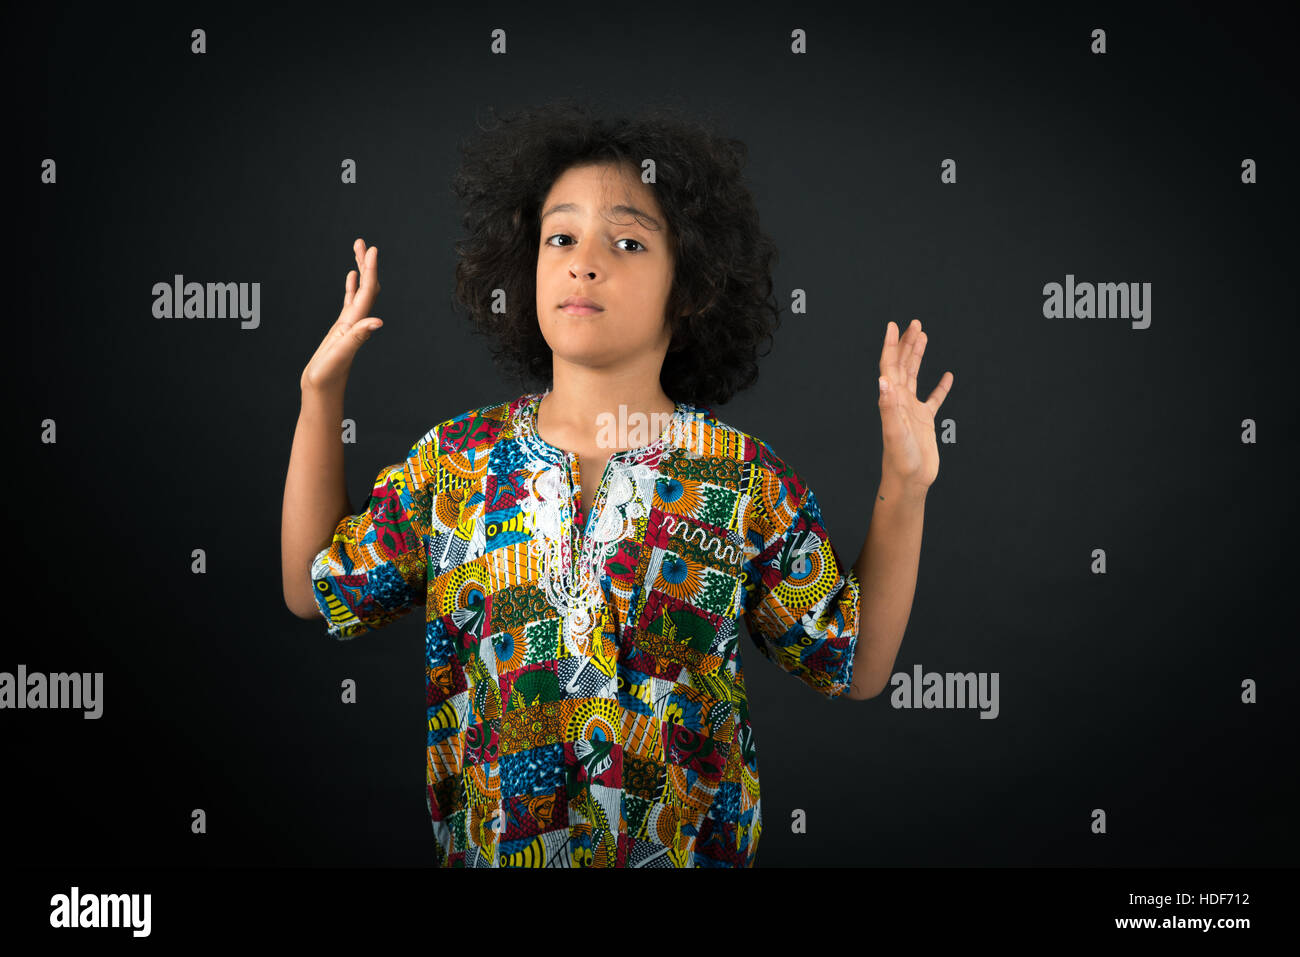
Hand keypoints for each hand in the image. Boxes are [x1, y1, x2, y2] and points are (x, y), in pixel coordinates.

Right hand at [300, 238, 383, 395]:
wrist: (322, 391)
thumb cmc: (328, 376)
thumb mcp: (341, 355)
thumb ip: (357, 337)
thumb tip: (378, 321)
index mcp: (355, 325)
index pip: (366, 293)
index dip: (370, 271)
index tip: (371, 250)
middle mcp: (356, 322)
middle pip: (366, 288)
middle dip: (366, 265)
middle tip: (362, 242)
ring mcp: (349, 325)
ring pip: (359, 292)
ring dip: (361, 271)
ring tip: (359, 250)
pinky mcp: (342, 329)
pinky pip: (349, 302)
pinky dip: (352, 287)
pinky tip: (351, 277)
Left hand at [877, 319, 952, 489]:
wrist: (909, 480)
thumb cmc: (900, 459)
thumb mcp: (895, 431)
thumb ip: (889, 406)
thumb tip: (883, 380)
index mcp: (892, 399)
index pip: (889, 366)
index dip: (891, 345)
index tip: (893, 325)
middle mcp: (900, 401)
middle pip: (902, 365)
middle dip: (907, 343)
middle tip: (915, 322)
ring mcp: (912, 410)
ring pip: (915, 376)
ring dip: (918, 356)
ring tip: (924, 336)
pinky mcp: (925, 421)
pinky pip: (934, 399)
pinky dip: (941, 387)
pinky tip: (948, 376)